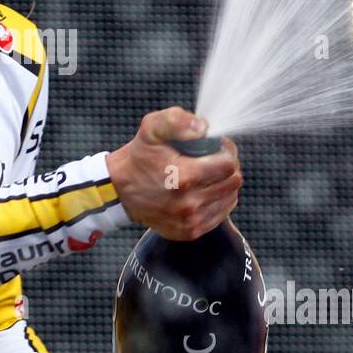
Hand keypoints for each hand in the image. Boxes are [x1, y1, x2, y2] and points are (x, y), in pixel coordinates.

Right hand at [106, 107, 241, 240]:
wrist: (120, 190)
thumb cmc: (140, 157)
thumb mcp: (151, 128)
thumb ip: (176, 120)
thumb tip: (202, 127)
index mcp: (182, 177)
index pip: (228, 164)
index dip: (227, 151)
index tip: (217, 147)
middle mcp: (188, 204)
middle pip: (233, 182)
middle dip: (227, 167)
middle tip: (212, 159)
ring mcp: (189, 221)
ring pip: (230, 198)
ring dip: (224, 184)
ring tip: (206, 175)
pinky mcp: (189, 232)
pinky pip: (221, 214)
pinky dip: (217, 201)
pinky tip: (202, 191)